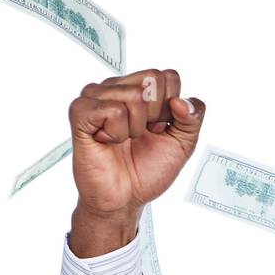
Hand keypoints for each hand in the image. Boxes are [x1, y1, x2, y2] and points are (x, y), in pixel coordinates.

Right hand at [68, 69, 205, 256]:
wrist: (126, 198)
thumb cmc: (148, 169)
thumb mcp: (183, 144)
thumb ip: (193, 118)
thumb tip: (181, 101)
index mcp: (140, 90)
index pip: (168, 76)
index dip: (172, 109)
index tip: (159, 129)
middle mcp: (117, 87)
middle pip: (153, 80)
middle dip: (156, 116)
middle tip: (140, 136)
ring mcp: (96, 96)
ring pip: (134, 96)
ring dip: (135, 129)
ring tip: (123, 140)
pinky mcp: (80, 111)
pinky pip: (112, 111)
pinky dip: (117, 133)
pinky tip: (107, 141)